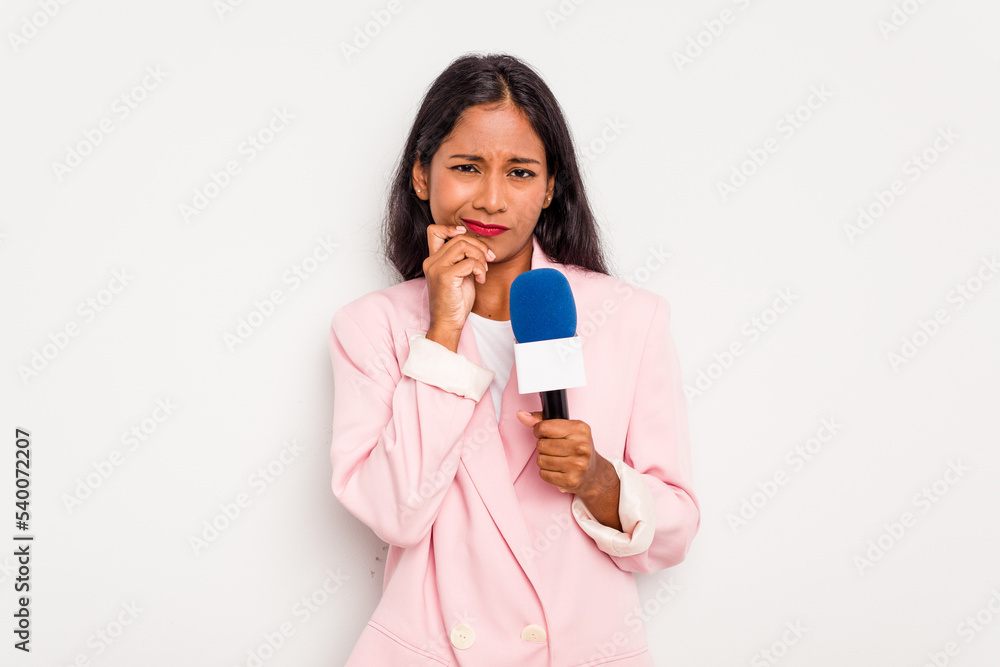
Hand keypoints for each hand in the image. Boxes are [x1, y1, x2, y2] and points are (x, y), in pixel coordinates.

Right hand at [422, 224, 495, 349]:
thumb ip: (463, 260)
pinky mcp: (445, 277)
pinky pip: (469, 262)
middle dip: (478, 246)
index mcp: (433, 260)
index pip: (434, 231)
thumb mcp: (459, 276)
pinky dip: (480, 269)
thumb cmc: (455, 302)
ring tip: (483, 271)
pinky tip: (480, 280)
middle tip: (488, 259)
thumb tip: (478, 248)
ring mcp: (437, 268)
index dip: (452, 228)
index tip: (467, 237)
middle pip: (458, 238)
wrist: (447, 323)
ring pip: (464, 246)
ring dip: (480, 257)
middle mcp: (432, 262)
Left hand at [515, 410, 601, 494]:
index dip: (539, 431)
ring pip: (541, 460)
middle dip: (543, 446)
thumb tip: (521, 414)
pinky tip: (558, 469)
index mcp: (580, 429)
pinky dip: (547, 472)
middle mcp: (581, 446)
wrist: (592, 473)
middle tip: (554, 448)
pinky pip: (544, 474)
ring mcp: (577, 465)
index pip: (544, 427)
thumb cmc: (576, 448)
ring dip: (544, 460)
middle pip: (541, 444)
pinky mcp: (571, 480)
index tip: (544, 434)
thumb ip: (542, 420)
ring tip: (556, 459)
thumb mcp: (565, 428)